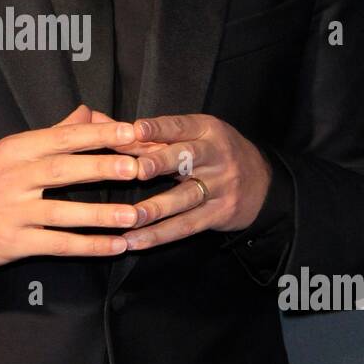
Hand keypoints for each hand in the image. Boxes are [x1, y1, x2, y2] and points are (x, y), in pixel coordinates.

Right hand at [0, 104, 141, 269]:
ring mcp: (13, 212)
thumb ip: (54, 133)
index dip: (97, 135)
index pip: (61, 138)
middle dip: (102, 168)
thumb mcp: (11, 151)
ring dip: (101, 214)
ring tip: (135, 215)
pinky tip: (116, 246)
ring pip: (63, 212)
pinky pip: (58, 245)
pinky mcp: (15, 242)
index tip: (130, 131)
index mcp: (15, 150)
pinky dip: (89, 246)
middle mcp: (13, 178)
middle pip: (62, 170)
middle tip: (136, 168)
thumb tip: (88, 112)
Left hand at [93, 112, 272, 251]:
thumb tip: (100, 122)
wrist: (264, 184)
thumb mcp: (194, 133)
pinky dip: (159, 235)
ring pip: (184, 197)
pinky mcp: (219, 214)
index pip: (179, 126)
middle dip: (161, 163)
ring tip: (130, 217)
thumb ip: (149, 132)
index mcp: (206, 130)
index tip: (135, 129)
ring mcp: (219, 186)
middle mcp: (215, 156)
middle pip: (186, 159)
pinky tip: (135, 241)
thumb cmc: (214, 153)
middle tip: (137, 170)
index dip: (157, 129)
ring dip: (155, 209)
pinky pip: (186, 226)